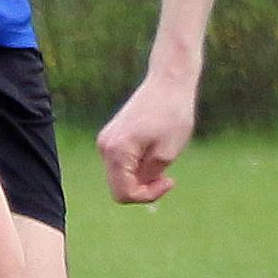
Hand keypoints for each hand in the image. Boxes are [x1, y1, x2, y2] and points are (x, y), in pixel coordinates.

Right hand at [98, 75, 197, 202]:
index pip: (123, 193)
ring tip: (163, 158)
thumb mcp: (168, 151)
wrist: (168, 82)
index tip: (169, 180)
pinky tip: (156, 151)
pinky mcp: (113, 135)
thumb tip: (138, 187)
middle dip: (144, 187)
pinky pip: (122, 161)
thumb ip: (150, 175)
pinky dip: (138, 164)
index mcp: (117, 151)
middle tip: (168, 175)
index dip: (147, 196)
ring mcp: (106, 140)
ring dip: (142, 175)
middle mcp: (105, 146)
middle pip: (119, 186)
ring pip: (121, 174)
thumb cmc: (173, 114)